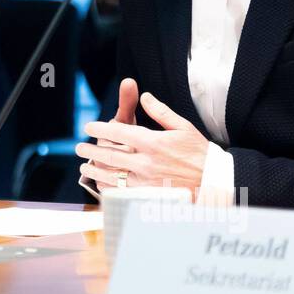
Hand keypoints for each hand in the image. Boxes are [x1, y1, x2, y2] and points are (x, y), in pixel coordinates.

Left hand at [76, 90, 207, 192]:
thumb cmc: (199, 153)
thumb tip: (145, 96)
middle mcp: (146, 162)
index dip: (101, 128)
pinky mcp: (148, 197)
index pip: (120, 132)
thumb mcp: (183, 127)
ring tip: (84, 165)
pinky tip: (101, 184)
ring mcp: (146, 181)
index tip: (89, 126)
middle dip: (92, 149)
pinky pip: (122, 192)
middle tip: (79, 146)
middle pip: (111, 154)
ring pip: (113, 174)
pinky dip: (108, 187)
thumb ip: (161, 112)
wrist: (214, 183)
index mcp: (153, 142)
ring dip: (95, 169)